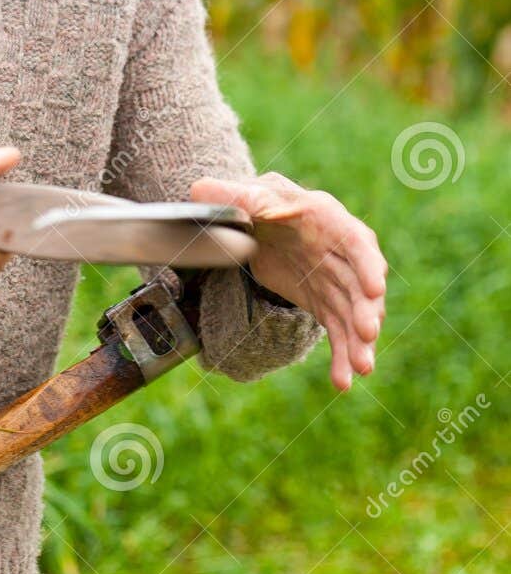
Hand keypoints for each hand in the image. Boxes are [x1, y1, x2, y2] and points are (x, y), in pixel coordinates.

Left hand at [189, 170, 387, 391]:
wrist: (260, 223)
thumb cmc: (259, 203)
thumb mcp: (247, 197)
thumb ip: (230, 196)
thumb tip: (198, 190)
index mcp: (327, 220)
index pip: (355, 241)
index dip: (366, 264)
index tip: (374, 289)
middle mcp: (340, 253)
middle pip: (360, 283)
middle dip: (365, 308)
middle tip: (366, 333)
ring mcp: (335, 281)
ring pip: (353, 313)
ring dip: (358, 341)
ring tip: (360, 369)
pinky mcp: (324, 303)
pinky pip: (338, 332)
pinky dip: (341, 356)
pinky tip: (342, 382)